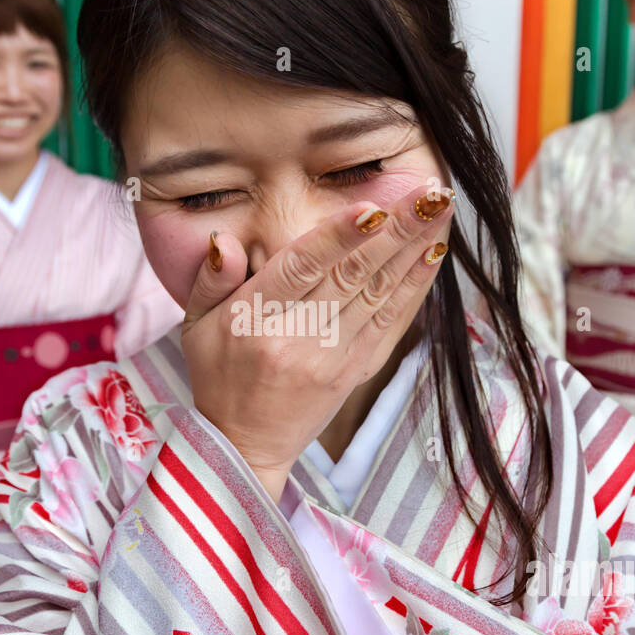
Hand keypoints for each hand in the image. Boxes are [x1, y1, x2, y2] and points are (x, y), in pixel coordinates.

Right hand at [181, 183, 455, 501]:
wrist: (247, 444)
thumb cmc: (219, 377)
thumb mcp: (195, 327)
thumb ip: (210, 280)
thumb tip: (225, 242)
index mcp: (256, 321)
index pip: (302, 269)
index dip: (338, 237)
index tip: (372, 207)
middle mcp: (299, 338)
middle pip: (353, 274)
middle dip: (395, 229)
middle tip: (428, 191)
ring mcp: (334, 356)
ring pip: (380, 292)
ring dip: (414, 247)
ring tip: (439, 208)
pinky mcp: (357, 369)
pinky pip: (392, 321)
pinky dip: (415, 286)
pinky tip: (433, 254)